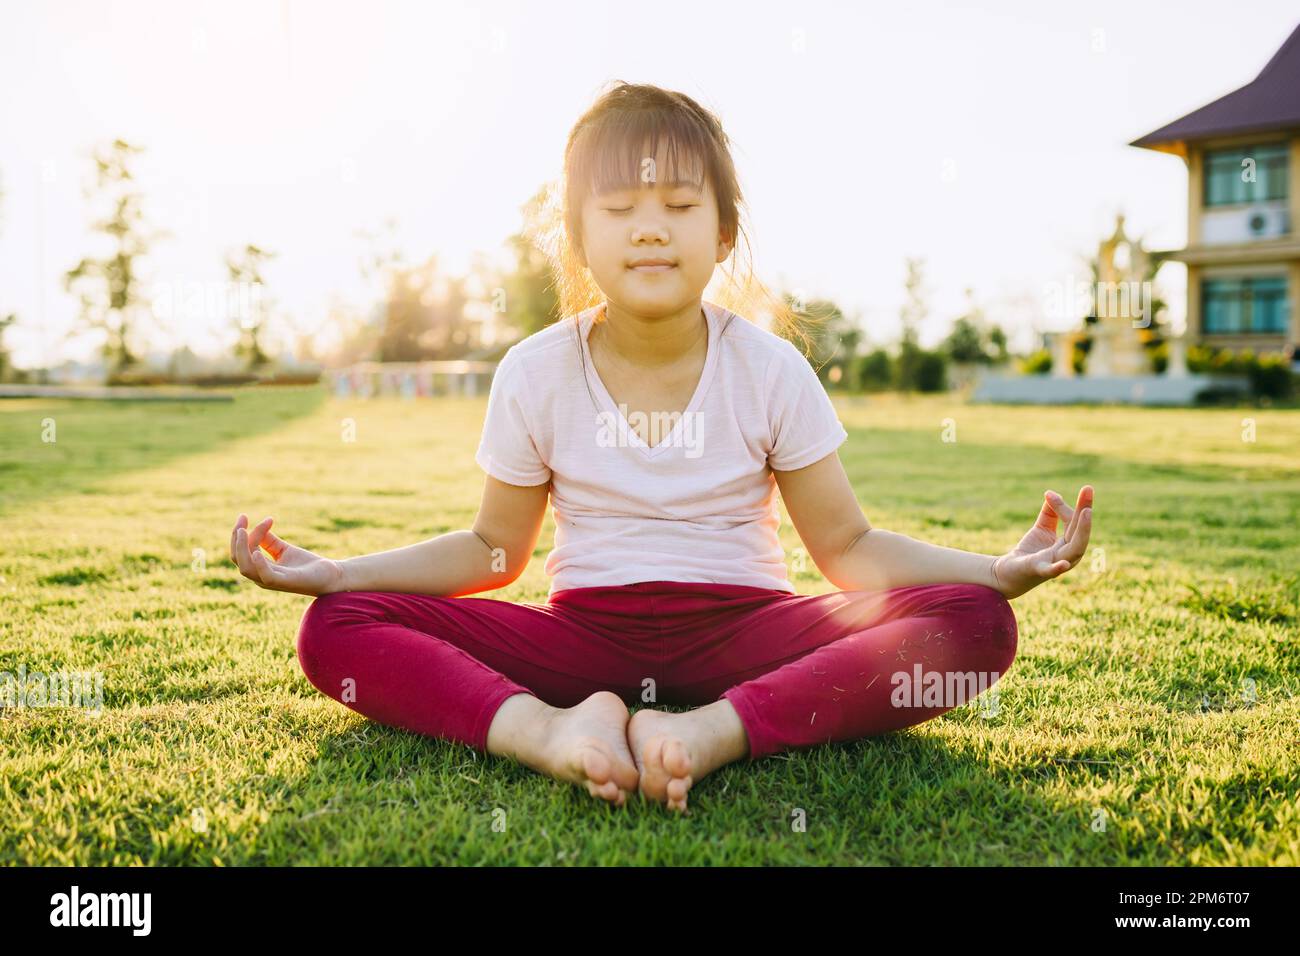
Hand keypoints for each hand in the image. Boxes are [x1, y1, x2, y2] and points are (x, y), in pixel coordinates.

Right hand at [229, 513, 345, 596]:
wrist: (331, 576)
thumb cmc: (307, 565)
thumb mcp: (284, 549)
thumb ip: (269, 541)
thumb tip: (257, 527)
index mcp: (260, 569)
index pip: (243, 550)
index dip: (245, 533)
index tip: (266, 518)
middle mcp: (261, 577)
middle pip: (238, 558)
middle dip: (236, 537)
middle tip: (242, 517)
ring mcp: (272, 581)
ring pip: (245, 568)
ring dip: (241, 548)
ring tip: (243, 530)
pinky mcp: (285, 582)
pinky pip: (265, 576)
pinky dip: (259, 564)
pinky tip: (256, 552)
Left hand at [989, 486, 1092, 599]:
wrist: (1007, 572)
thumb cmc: (1029, 552)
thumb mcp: (1041, 529)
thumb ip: (1049, 513)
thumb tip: (1051, 494)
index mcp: (1069, 544)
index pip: (1072, 522)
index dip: (1063, 506)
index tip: (1048, 494)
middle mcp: (1068, 555)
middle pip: (1080, 531)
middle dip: (1084, 509)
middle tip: (1088, 488)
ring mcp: (1055, 564)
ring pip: (1075, 549)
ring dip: (1082, 531)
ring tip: (1086, 512)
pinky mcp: (1038, 571)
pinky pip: (1051, 571)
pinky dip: (1058, 568)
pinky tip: (1065, 564)